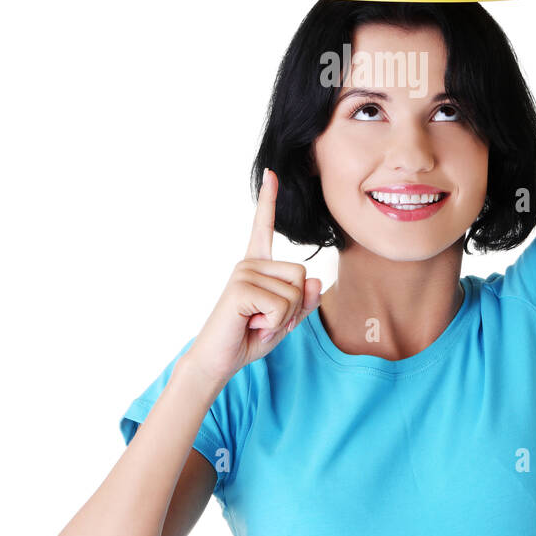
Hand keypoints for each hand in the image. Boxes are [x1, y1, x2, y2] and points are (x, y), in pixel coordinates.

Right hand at [188, 168, 321, 384]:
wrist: (218, 361)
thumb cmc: (249, 337)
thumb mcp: (285, 320)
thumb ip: (304, 302)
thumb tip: (317, 281)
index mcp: (258, 265)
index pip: (264, 227)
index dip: (268, 200)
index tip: (271, 173)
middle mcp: (249, 263)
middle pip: (302, 275)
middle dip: (294, 307)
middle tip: (266, 318)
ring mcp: (243, 273)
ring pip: (295, 293)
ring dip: (283, 318)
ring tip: (256, 322)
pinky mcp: (240, 288)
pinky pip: (282, 305)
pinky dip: (274, 324)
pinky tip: (251, 325)